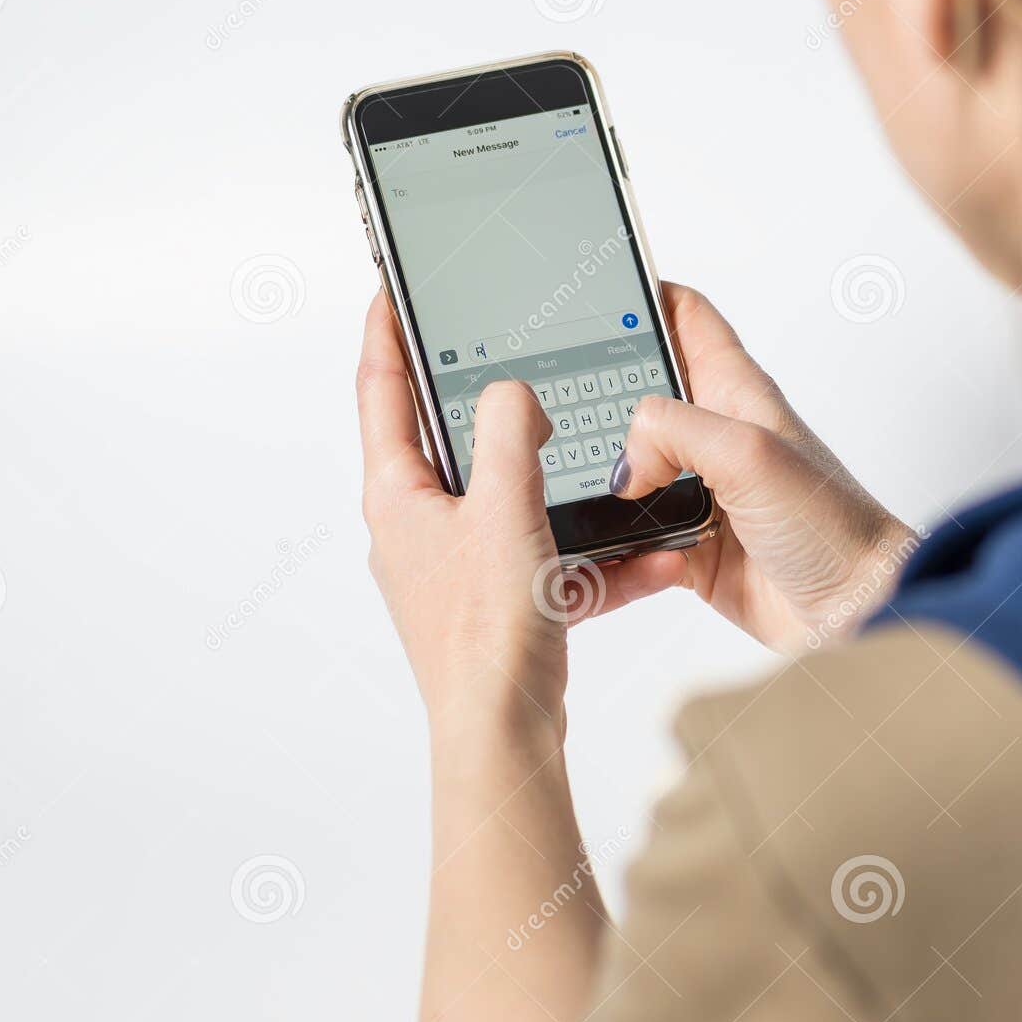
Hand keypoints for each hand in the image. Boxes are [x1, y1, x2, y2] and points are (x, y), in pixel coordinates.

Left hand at [355, 292, 672, 742]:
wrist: (502, 733)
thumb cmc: (488, 633)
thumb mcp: (506, 510)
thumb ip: (509, 435)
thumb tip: (510, 391)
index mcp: (397, 495)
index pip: (380, 390)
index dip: (386, 330)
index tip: (393, 289)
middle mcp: (414, 526)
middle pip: (444, 439)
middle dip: (486, 401)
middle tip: (510, 354)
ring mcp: (450, 564)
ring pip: (506, 496)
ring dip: (555, 481)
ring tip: (600, 462)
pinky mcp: (490, 597)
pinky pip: (542, 550)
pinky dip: (584, 546)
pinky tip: (640, 553)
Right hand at [608, 284, 916, 652]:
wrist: (855, 610)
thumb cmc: (832, 526)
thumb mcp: (751, 454)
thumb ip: (675, 432)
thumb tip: (626, 457)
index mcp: (736, 392)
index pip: (685, 318)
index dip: (645, 294)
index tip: (598, 287)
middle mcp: (716, 434)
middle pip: (641, 390)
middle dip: (599, 388)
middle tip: (556, 394)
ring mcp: (702, 489)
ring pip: (630, 464)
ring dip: (602, 471)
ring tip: (572, 470)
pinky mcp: (690, 543)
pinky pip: (634, 529)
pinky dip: (616, 534)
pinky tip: (608, 536)